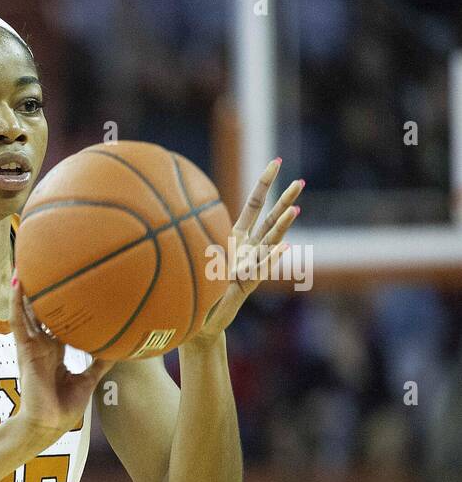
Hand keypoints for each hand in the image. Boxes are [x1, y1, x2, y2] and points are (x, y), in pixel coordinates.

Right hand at [10, 275, 112, 440]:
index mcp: (55, 351)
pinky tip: (18, 282)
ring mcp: (32, 345)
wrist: (47, 425)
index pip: (57, 321)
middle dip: (40, 290)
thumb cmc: (64, 408)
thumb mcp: (88, 381)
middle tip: (45, 263)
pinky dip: (17, 302)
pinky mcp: (24, 349)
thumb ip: (99, 363)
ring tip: (25, 262)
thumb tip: (119, 349)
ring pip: (26, 311)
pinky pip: (18, 321)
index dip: (60, 304)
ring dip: (24, 288)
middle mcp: (42, 345)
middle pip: (39, 311)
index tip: (69, 284)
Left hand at [191, 157, 304, 344]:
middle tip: (301, 182)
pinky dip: (271, 259)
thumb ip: (197, 236)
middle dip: (284, 201)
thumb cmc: (198, 285)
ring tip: (296, 210)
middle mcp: (248, 248)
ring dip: (281, 227)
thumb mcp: (196, 254)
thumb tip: (180, 208)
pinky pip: (261, 269)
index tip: (276, 162)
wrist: (200, 318)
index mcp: (236, 236)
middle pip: (269, 220)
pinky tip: (284, 247)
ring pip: (269, 243)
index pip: (254, 205)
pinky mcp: (246, 284)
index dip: (264, 184)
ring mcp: (250, 265)